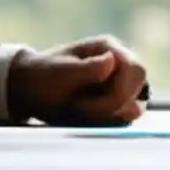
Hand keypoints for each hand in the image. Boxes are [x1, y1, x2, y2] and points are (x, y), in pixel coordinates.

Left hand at [7, 35, 147, 125]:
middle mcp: (119, 64)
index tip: (90, 101)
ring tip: (81, 111)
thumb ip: (89, 68)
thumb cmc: (44, 77)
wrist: (30, 89)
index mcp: (109, 49)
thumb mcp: (62, 72)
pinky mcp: (115, 102)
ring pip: (134, 107)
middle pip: (139, 88)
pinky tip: (86, 117)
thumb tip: (112, 61)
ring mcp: (118, 83)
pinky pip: (124, 117)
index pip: (136, 70)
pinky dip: (107, 121)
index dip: (121, 90)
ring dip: (110, 115)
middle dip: (114, 104)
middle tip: (82, 107)